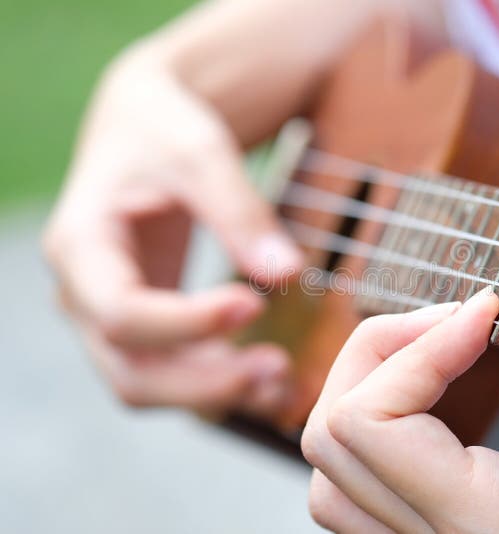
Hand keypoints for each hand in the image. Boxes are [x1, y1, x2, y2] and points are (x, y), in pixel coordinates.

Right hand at [43, 52, 302, 416]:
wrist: (146, 128)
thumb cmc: (163, 129)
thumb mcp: (200, 151)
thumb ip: (240, 211)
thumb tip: (286, 273)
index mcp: (81, 245)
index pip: (121, 311)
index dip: (187, 322)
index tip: (254, 304)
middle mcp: (84, 293)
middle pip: (130, 371)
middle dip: (204, 383)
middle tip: (276, 368)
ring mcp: (112, 315)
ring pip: (151, 385)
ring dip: (215, 394)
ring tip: (284, 382)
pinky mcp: (146, 323)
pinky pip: (174, 373)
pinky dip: (219, 385)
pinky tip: (272, 381)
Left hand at [301, 182, 498, 532]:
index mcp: (486, 528)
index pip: (370, 424)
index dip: (420, 343)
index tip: (492, 304)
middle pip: (331, 438)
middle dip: (385, 351)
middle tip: (465, 314)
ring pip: (332, 472)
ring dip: (371, 387)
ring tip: (443, 343)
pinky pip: (358, 490)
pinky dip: (378, 426)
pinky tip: (438, 390)